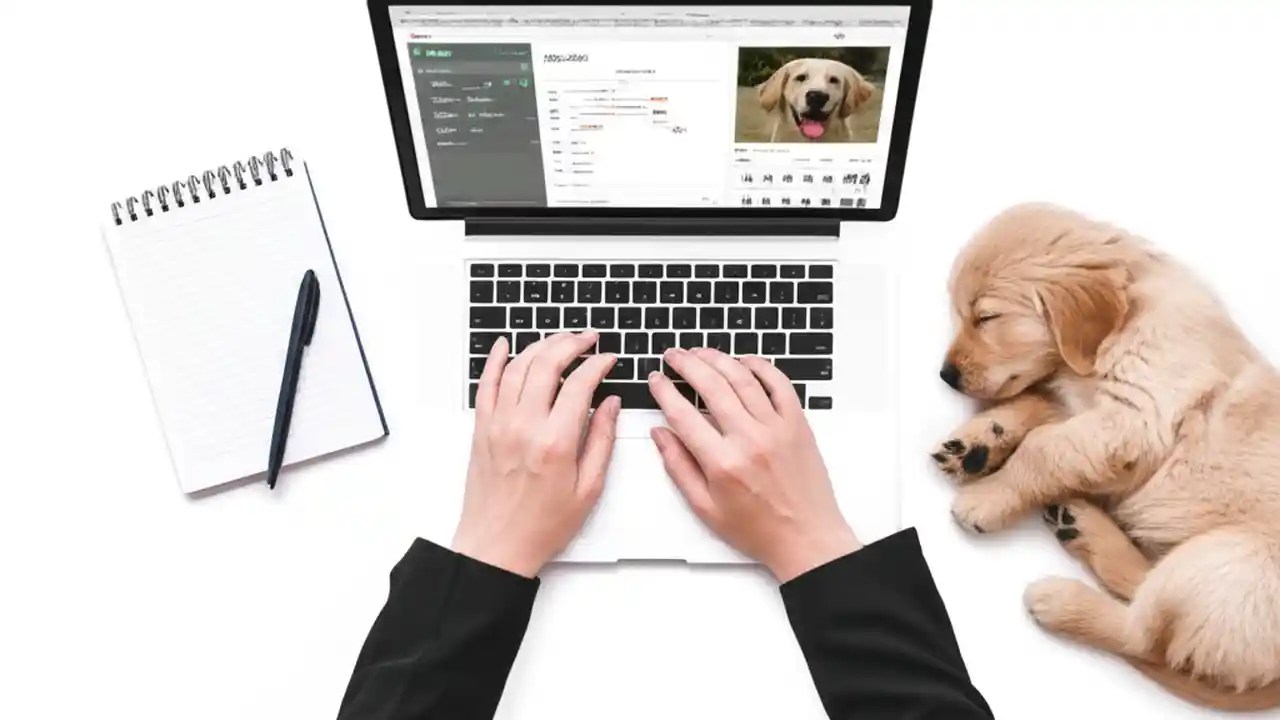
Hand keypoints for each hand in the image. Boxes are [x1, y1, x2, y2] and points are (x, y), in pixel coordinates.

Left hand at [453, 332, 620, 577]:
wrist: (497, 547)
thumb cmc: (542, 525)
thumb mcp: (588, 489)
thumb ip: (601, 441)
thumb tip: (610, 404)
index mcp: (555, 443)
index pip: (580, 384)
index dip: (597, 364)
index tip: (608, 359)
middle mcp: (524, 427)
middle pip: (547, 364)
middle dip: (570, 343)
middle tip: (587, 338)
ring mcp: (498, 425)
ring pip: (518, 367)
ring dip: (540, 346)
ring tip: (559, 340)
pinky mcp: (481, 429)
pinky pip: (486, 384)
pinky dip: (495, 360)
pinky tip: (505, 345)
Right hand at [648, 348, 860, 581]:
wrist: (806, 539)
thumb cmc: (758, 529)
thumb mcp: (705, 507)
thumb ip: (678, 466)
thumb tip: (660, 433)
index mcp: (722, 463)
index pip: (683, 414)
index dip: (664, 391)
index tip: (655, 379)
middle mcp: (749, 440)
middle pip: (711, 385)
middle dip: (686, 364)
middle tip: (673, 355)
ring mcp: (777, 428)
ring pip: (743, 378)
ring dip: (718, 358)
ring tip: (701, 352)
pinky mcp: (798, 424)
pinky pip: (779, 384)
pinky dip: (761, 366)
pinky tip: (744, 361)